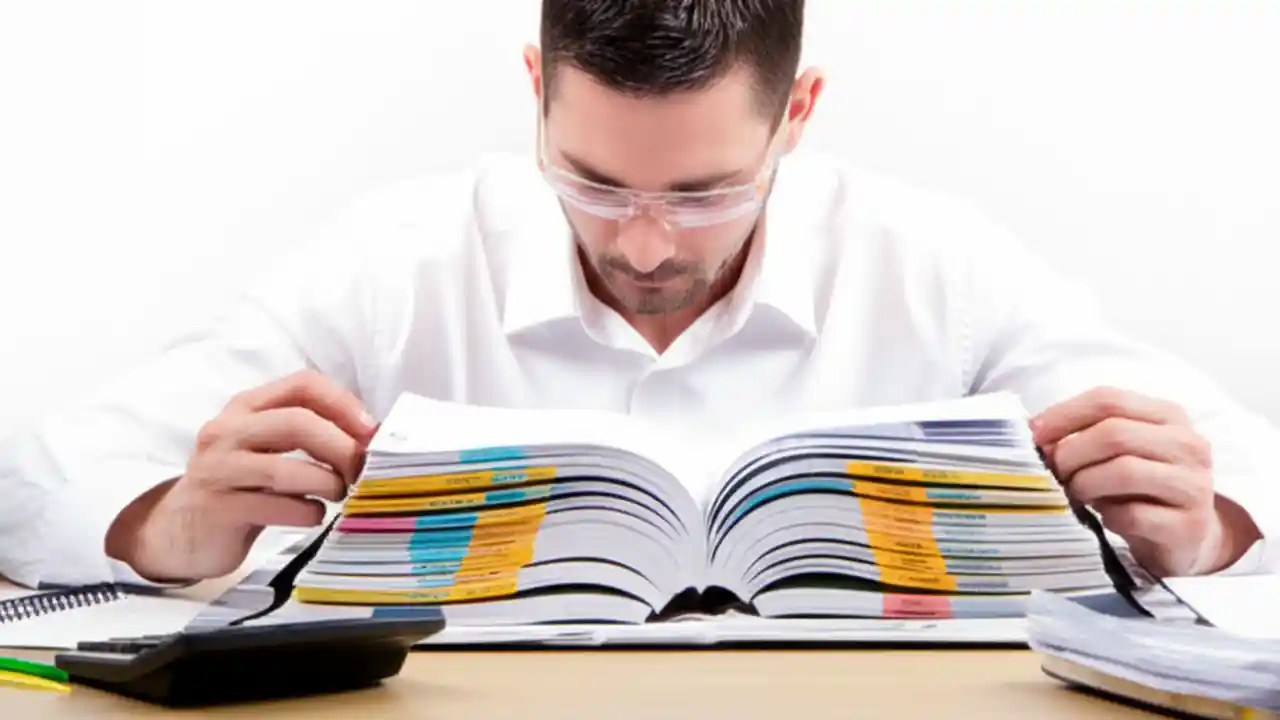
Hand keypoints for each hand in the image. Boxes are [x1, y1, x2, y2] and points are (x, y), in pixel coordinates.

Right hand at [106, 369, 377, 581]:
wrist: (180, 531)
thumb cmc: (239, 485)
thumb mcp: (266, 448)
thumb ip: (307, 434)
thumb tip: (371, 437)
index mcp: (246, 407)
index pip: (302, 384)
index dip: (344, 403)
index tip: (372, 430)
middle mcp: (226, 431)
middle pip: (296, 423)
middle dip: (341, 446)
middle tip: (360, 468)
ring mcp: (217, 470)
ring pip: (284, 469)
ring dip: (326, 483)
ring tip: (337, 493)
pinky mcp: (217, 509)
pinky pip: (275, 508)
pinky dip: (306, 512)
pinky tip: (311, 514)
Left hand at [1030, 387, 1259, 576]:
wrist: (1186, 536)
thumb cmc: (1140, 487)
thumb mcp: (1117, 452)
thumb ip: (1085, 435)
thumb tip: (1038, 438)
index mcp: (1168, 415)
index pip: (1109, 400)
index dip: (1064, 414)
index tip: (1033, 434)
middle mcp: (1189, 445)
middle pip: (1114, 433)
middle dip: (1071, 453)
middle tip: (1054, 472)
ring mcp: (1194, 486)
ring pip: (1124, 471)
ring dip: (1085, 484)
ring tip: (1078, 494)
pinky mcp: (1188, 525)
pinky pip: (1132, 514)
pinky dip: (1108, 516)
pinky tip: (1107, 518)